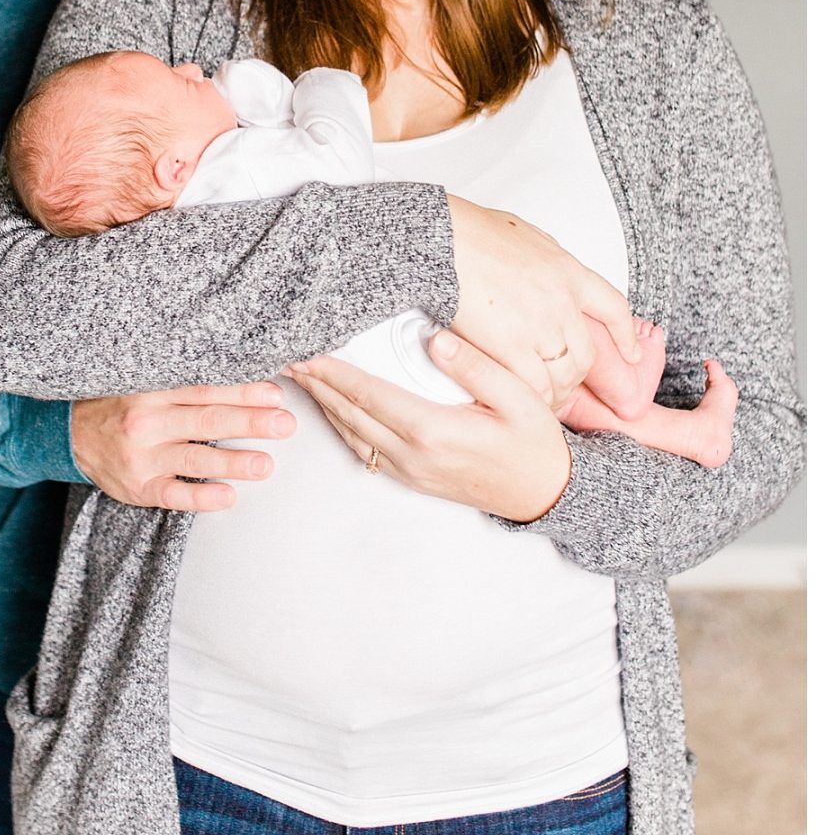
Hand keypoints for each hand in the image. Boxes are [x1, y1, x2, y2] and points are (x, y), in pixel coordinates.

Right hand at [70, 383, 295, 510]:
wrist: (69, 435)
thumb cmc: (122, 405)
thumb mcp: (145, 383)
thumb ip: (185, 383)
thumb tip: (243, 379)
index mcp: (152, 390)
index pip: (205, 389)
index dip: (241, 391)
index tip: (275, 393)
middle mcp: (147, 422)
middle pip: (206, 421)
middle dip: (250, 423)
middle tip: (285, 424)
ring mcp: (142, 458)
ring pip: (194, 460)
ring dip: (233, 463)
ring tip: (265, 465)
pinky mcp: (138, 488)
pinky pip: (174, 496)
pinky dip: (202, 498)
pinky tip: (229, 497)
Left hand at [287, 330, 571, 522]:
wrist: (545, 494)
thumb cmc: (534, 444)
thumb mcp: (520, 398)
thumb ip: (477, 367)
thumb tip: (437, 339)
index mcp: (432, 431)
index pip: (368, 395)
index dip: (333, 372)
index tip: (308, 350)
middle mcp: (412, 455)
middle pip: (349, 414)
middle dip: (316, 384)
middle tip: (288, 355)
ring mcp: (409, 470)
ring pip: (352, 434)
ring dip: (324, 404)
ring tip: (302, 375)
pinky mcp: (411, 478)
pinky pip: (365, 449)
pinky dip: (342, 425)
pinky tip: (334, 407)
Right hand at [446, 195, 637, 409]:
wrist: (442, 240)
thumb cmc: (470, 231)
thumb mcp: (524, 233)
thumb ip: (544, 256)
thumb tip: (545, 265)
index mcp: (568, 271)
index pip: (613, 308)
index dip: (625, 336)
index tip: (632, 353)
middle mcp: (561, 301)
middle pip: (586, 354)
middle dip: (576, 375)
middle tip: (564, 386)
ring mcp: (539, 326)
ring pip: (563, 376)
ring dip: (555, 393)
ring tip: (542, 401)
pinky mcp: (511, 347)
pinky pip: (535, 387)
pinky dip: (533, 401)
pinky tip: (522, 402)